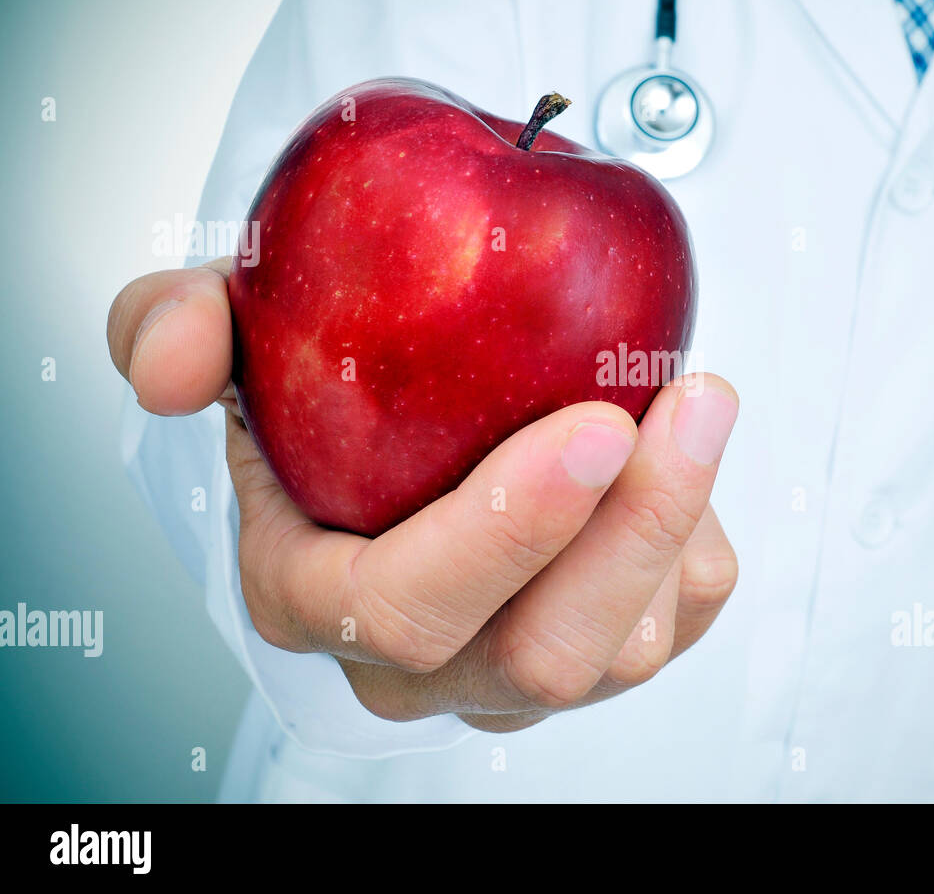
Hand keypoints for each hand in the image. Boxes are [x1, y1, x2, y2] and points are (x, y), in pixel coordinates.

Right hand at [108, 258, 738, 731]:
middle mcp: (424, 659)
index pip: (402, 610)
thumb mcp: (230, 330)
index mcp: (317, 597)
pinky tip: (683, 453)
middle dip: (627, 534)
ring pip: (627, 651)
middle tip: (680, 408)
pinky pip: (683, 615)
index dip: (501, 534)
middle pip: (538, 659)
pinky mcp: (606, 644)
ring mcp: (517, 665)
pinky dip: (700, 532)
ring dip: (677, 523)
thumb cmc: (320, 385)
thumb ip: (174, 327)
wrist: (407, 411)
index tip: (588, 428)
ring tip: (692, 406)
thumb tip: (172, 368)